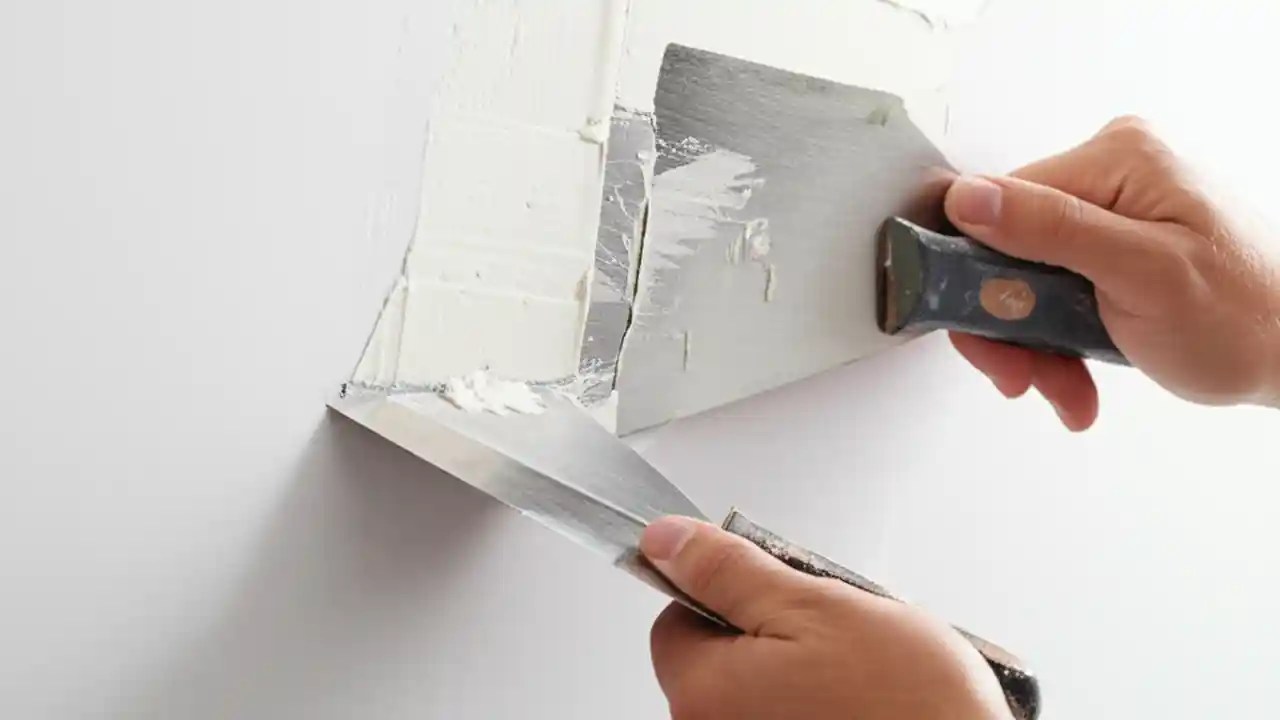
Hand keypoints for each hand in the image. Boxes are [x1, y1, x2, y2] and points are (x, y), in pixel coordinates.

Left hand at [642, 516, 1012, 719]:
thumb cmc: (910, 706)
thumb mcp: (816, 606)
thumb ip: (731, 571)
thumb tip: (667, 540)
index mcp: (704, 692)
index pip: (677, 618)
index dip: (730, 593)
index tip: (779, 593)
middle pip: (720, 658)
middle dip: (774, 633)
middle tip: (837, 633)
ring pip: (763, 688)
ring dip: (804, 670)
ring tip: (865, 673)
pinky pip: (793, 715)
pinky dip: (823, 706)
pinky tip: (866, 705)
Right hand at [945, 116, 1279, 430]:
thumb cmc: (1247, 316)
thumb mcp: (1141, 274)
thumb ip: (1051, 230)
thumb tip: (967, 198)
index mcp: (1115, 159)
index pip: (997, 206)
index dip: (978, 276)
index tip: (992, 334)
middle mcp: (1109, 175)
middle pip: (1005, 250)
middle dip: (1013, 326)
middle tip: (1028, 376)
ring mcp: (1110, 214)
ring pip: (1024, 282)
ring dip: (1035, 348)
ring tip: (1065, 389)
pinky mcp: (1111, 251)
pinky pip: (1053, 295)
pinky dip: (1057, 345)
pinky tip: (1077, 379)